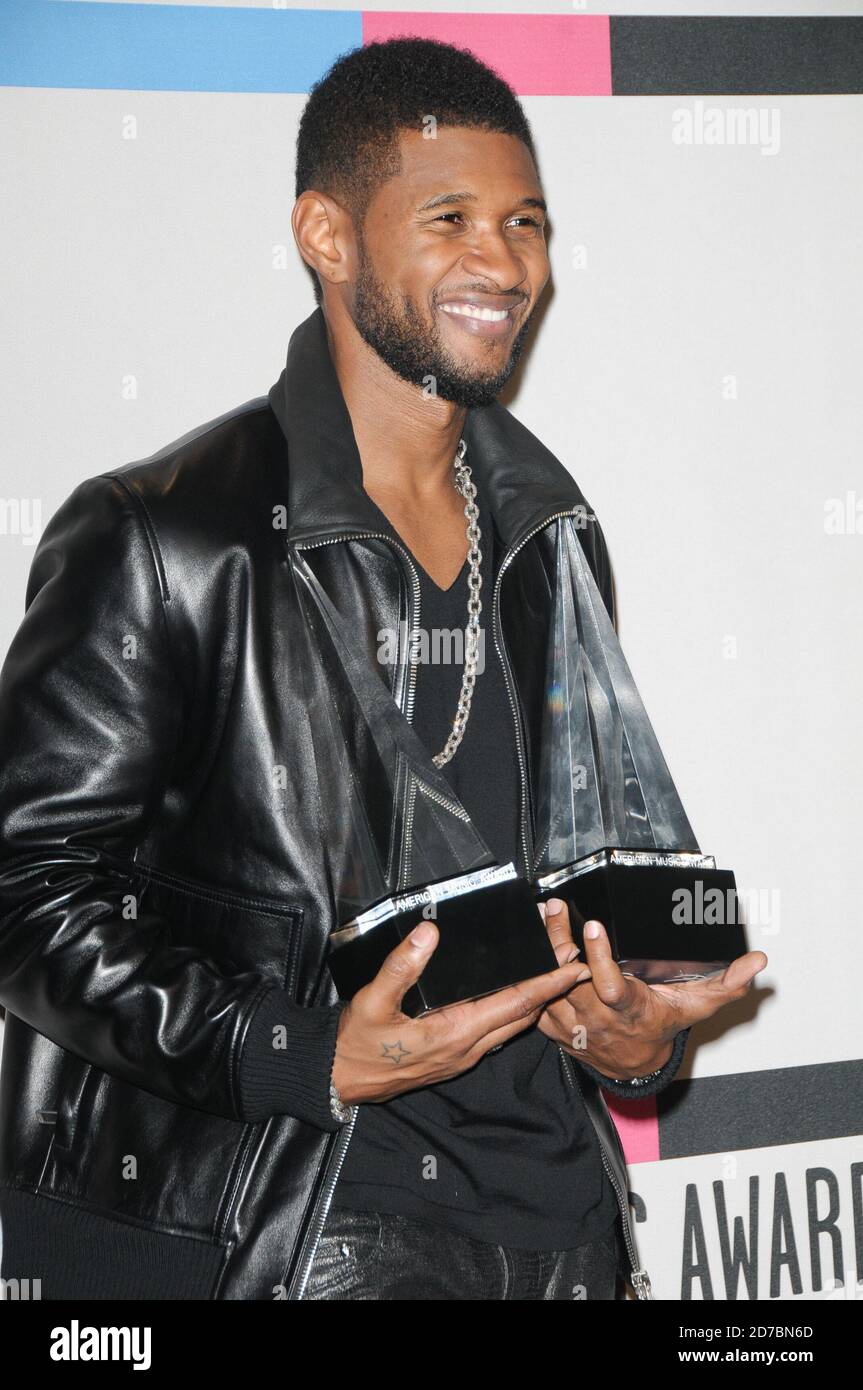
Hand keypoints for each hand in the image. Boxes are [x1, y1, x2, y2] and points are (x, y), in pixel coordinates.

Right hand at [331, 917, 586, 1104]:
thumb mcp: (372, 1002)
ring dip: (536, 1001)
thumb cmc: (356, 1043)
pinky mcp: (454, 1057)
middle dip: (551, 989)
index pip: (515, 1004)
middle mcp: (468, 1048)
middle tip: (573, 959)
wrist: (339, 1080)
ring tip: (553, 974)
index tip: (574, 967)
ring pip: (512, 1027)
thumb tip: (429, 933)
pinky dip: (515, 1012)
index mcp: (455, 1033)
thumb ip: (401, 967)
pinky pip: (496, 1032)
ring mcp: (463, 1056)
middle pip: (523, 1016)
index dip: (548, 984)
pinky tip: (515, 997)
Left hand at [536, 898, 767, 1080]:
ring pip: (548, 985)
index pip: (609, 985)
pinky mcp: (555, 1025)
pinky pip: (535, 998)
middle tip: (556, 906)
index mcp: (630, 1008)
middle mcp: (597, 1017)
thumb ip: (727, 984)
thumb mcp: (698, 1006)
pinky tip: (532, 941)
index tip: (593, 925)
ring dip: (543, 949)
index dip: (598, 957)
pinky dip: (532, 970)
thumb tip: (758, 963)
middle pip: (570, 977)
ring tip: (543, 913)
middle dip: (560, 939)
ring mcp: (573, 1023)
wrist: (634, 1065)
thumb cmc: (664, 1025)